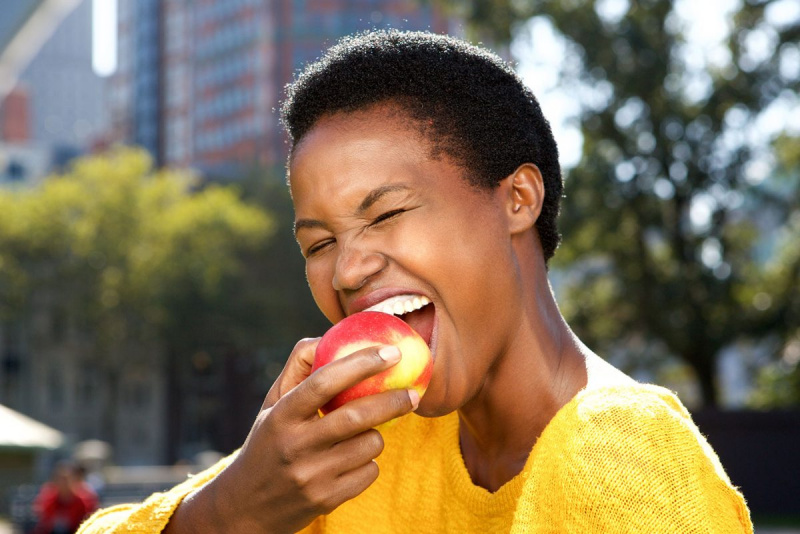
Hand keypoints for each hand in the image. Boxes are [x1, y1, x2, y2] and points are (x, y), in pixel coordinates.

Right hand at [165, 341, 418, 533]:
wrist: (246, 507)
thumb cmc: (268, 442)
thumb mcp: (272, 404)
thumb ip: (298, 367)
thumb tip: (327, 337)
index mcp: (280, 415)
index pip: (324, 382)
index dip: (361, 363)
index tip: (392, 352)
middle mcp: (294, 445)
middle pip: (356, 417)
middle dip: (392, 401)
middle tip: (413, 392)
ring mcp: (310, 476)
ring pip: (368, 445)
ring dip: (377, 434)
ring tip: (363, 433)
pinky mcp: (325, 500)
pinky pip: (369, 472)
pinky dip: (370, 462)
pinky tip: (352, 461)